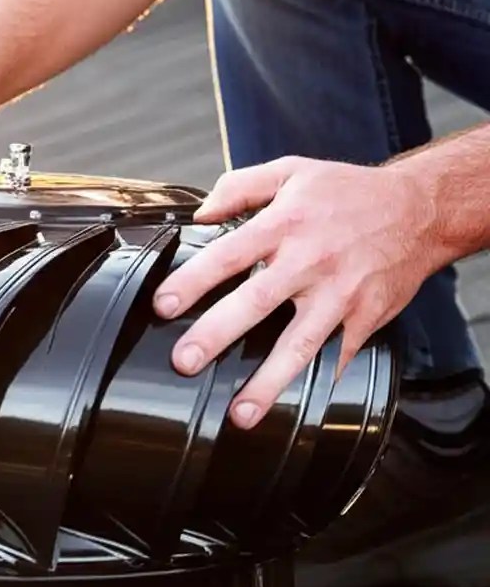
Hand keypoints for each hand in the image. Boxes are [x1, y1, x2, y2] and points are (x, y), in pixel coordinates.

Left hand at [153, 156, 446, 428]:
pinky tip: (293, 410)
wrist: (422, 210)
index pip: (229, 254)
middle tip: (185, 362)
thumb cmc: (349, 193)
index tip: (164, 305)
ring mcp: (340, 295)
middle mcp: (310, 262)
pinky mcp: (365, 319)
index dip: (195, 280)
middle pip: (258, 301)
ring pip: (300, 344)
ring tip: (241, 414)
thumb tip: (198, 214)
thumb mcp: (292, 171)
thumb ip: (239, 188)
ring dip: (269, 382)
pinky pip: (338, 356)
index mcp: (285, 225)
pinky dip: (317, 384)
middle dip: (218, 334)